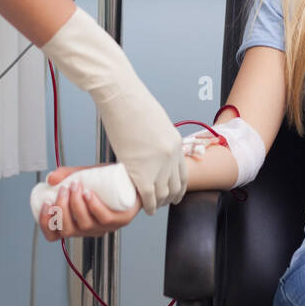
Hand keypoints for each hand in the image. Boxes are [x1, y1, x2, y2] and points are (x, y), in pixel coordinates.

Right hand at [37, 165, 141, 241]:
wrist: (132, 179)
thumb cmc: (106, 182)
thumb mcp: (83, 176)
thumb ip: (66, 174)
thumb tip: (51, 178)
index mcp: (75, 223)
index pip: (54, 235)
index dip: (45, 223)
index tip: (46, 203)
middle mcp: (89, 229)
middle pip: (67, 230)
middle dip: (61, 208)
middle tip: (64, 188)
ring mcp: (105, 227)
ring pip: (85, 224)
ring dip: (76, 204)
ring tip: (76, 185)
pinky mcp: (120, 221)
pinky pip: (104, 218)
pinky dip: (93, 205)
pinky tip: (88, 193)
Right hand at [40, 7, 188, 213]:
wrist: (120, 97)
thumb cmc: (132, 104)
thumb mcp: (155, 123)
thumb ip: (158, 140)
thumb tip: (151, 150)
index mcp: (176, 143)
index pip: (183, 174)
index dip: (178, 187)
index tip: (173, 193)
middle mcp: (171, 156)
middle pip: (174, 187)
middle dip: (169, 197)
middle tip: (161, 202)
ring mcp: (158, 165)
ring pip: (162, 194)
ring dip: (158, 203)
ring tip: (151, 207)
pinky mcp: (141, 171)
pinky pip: (148, 196)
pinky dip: (147, 205)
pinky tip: (144, 209)